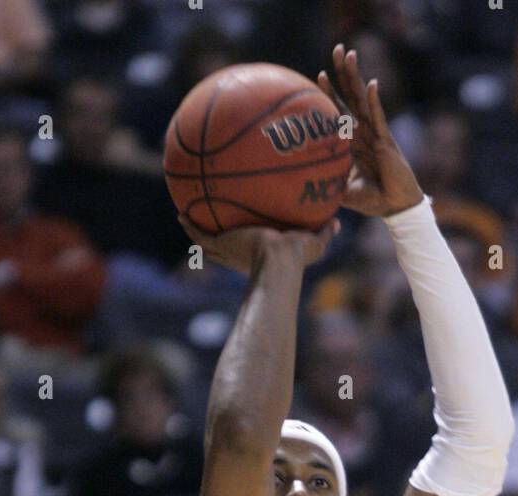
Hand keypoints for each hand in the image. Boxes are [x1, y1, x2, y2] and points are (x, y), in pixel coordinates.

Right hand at [178, 215, 339, 276]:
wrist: (279, 261)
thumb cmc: (297, 257)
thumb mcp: (314, 242)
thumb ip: (325, 232)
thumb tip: (337, 222)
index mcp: (258, 253)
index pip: (248, 247)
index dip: (243, 241)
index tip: (241, 231)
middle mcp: (240, 254)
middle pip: (223, 246)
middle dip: (216, 237)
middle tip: (210, 223)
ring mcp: (228, 249)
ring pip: (208, 241)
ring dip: (197, 230)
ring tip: (187, 217)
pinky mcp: (221, 243)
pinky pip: (200, 233)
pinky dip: (190, 224)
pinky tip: (181, 213)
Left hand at [317, 44, 422, 217]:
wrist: (394, 208)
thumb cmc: (372, 200)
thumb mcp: (343, 190)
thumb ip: (328, 184)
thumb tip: (304, 190)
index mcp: (355, 140)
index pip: (341, 111)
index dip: (331, 93)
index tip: (319, 75)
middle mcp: (365, 131)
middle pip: (352, 95)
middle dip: (344, 72)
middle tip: (337, 48)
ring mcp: (376, 133)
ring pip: (363, 99)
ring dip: (355, 77)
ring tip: (349, 54)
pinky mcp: (387, 141)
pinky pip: (379, 118)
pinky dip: (374, 102)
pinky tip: (372, 84)